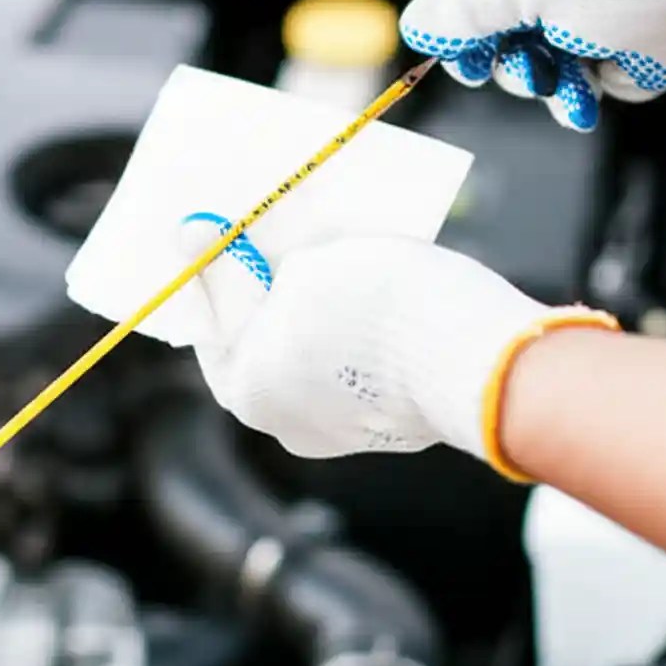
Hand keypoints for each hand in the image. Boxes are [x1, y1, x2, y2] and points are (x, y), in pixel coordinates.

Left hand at [189, 234, 616, 480]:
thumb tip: (189, 237)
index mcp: (247, 391)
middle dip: (276, 292)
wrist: (476, 358)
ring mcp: (345, 428)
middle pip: (268, 342)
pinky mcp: (396, 419)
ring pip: (319, 355)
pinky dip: (362, 335)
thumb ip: (243, 265)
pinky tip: (380, 295)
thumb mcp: (301, 267)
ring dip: (322, 313)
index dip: (220, 275)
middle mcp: (288, 422)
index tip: (226, 238)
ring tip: (340, 258)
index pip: (215, 325)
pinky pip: (363, 367)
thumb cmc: (372, 308)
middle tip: (286, 240)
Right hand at [398, 0, 665, 130]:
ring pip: (545, 66)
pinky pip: (592, 82)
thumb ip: (457, 10)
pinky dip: (594, 92)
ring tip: (576, 78)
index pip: (462, 5)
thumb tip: (418, 26)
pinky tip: (604, 79)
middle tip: (532, 62)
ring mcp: (597, 12)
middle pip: (500, 38)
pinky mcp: (633, 42)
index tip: (470, 59)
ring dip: (552, 86)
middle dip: (510, 65)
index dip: (459, 38)